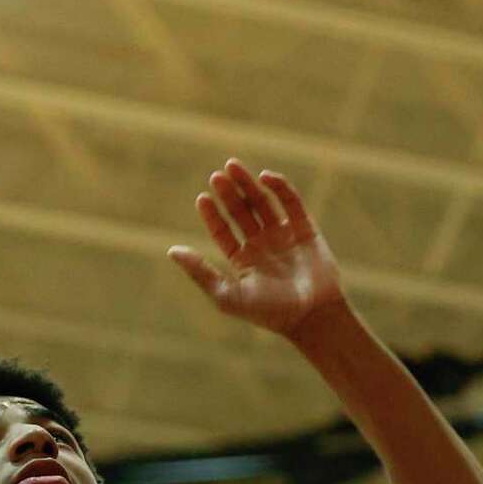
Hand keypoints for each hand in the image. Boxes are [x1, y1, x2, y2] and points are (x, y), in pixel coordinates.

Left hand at [169, 159, 345, 338]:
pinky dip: (279, 188)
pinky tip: (264, 177)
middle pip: (241, 212)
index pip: (223, 231)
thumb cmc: (267, 312)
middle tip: (216, 175)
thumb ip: (200, 272)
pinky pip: (291, 202)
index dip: (212, 214)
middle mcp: (262, 246)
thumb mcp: (227, 295)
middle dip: (228, 193)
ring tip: (232, 166)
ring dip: (248, 184)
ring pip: (263, 202)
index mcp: (243, 261)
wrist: (311, 317)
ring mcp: (284, 236)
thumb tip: (171, 251)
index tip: (202, 198)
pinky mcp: (305, 229)